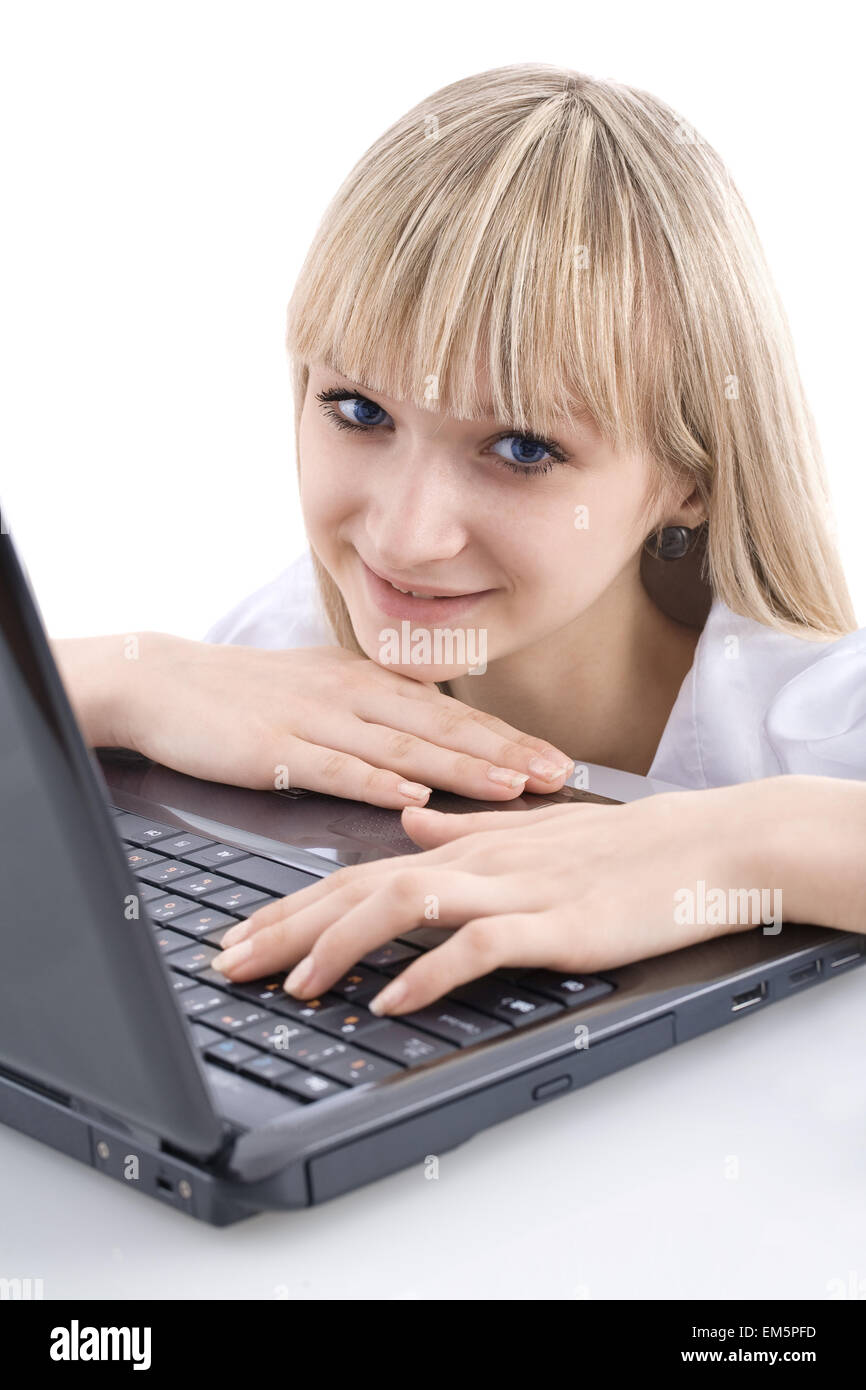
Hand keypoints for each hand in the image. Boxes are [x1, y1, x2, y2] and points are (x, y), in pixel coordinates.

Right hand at [111, 635, 572, 805]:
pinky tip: (414, 799)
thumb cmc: (245, 692)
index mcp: (366, 682)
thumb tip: (432, 737)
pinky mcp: (275, 746)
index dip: (507, 737)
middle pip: (442, 726)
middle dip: (506, 753)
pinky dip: (377, 782)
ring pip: (402, 746)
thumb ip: (376, 712)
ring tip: (512, 788)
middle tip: (559, 775)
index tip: (556, 758)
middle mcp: (351, 694)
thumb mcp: (321, 689)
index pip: (451, 712)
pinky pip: (334, 766)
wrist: (164, 680)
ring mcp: (314, 718)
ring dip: (461, 768)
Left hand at [211, 781, 773, 1012]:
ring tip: (297, 986)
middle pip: (361, 887)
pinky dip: (427, 973)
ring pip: (405, 904)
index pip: (359, 873)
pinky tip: (391, 1001)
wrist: (705, 848)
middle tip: (230, 964)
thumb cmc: (626, 849)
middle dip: (287, 928)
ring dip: (341, 945)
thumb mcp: (534, 835)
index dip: (292, 906)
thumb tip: (410, 831)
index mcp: (469, 847)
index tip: (242, 937)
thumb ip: (467, 833)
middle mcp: (478, 862)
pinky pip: (476, 947)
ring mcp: (515, 890)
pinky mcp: (553, 924)